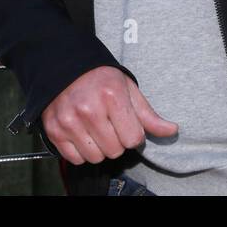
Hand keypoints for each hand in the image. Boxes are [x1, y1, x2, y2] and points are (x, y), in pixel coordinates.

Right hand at [41, 66, 177, 164]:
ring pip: (96, 157)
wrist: (64, 67)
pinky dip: (81, 151)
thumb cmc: (100, 78)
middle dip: (117, 140)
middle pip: (115, 151)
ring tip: (95, 129)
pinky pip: (76, 159)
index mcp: (112, 96)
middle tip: (109, 124)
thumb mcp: (127, 88)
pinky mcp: (54, 130)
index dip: (133, 133)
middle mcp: (88, 110)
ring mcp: (69, 121)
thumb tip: (172, 130)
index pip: (133, 139)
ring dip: (99, 148)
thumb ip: (148, 114)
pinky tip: (82, 134)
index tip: (125, 122)